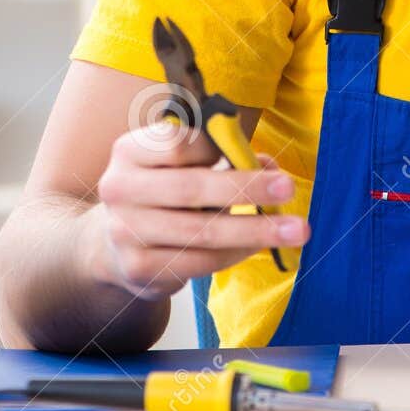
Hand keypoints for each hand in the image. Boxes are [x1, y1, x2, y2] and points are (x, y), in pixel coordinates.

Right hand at [81, 123, 306, 300]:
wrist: (114, 243)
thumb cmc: (161, 193)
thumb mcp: (179, 166)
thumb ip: (221, 158)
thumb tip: (270, 166)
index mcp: (129, 152)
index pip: (175, 143)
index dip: (216, 147)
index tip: (254, 152)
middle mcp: (119, 188)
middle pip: (191, 187)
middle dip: (247, 188)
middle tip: (289, 188)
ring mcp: (126, 231)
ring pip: (201, 230)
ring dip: (254, 230)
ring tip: (295, 230)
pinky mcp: (139, 268)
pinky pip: (199, 262)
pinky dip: (236, 254)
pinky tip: (259, 246)